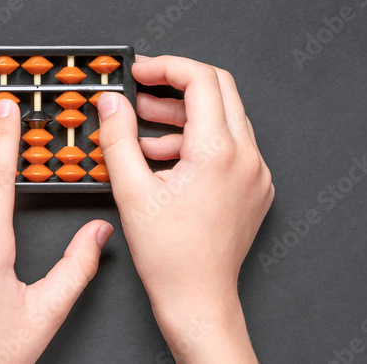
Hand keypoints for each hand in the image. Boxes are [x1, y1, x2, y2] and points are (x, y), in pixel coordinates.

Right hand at [97, 55, 273, 363]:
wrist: (198, 299)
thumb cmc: (169, 256)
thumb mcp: (131, 189)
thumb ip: (117, 137)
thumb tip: (111, 102)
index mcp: (219, 152)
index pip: (201, 80)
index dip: (166, 66)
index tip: (138, 71)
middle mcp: (247, 158)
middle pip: (218, 90)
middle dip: (175, 84)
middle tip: (140, 89)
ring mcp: (255, 173)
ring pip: (223, 117)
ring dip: (183, 113)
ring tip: (141, 126)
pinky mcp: (253, 188)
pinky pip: (228, 145)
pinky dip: (196, 138)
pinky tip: (160, 156)